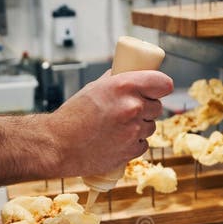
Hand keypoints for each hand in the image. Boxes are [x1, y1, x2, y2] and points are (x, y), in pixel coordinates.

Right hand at [47, 68, 172, 176]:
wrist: (59, 145)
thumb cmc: (72, 116)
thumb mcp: (94, 88)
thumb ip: (115, 80)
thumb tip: (126, 73)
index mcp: (125, 86)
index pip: (163, 83)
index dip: (162, 86)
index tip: (158, 89)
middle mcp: (133, 107)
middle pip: (158, 106)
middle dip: (147, 108)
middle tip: (131, 110)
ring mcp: (134, 131)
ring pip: (151, 126)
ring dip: (141, 126)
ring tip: (119, 127)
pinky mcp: (131, 151)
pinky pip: (143, 144)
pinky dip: (134, 143)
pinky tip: (118, 140)